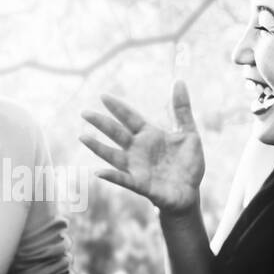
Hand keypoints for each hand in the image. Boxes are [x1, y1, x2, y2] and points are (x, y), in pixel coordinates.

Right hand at [80, 80, 204, 214]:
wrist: (190, 192)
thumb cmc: (188, 164)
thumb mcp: (189, 133)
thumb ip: (182, 110)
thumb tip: (179, 81)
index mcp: (149, 135)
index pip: (130, 118)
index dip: (117, 108)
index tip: (103, 96)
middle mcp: (138, 150)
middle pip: (116, 133)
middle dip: (101, 123)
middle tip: (84, 113)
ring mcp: (137, 167)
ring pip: (113, 155)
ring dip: (98, 147)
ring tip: (83, 137)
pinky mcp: (141, 185)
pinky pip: (123, 180)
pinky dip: (112, 176)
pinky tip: (98, 172)